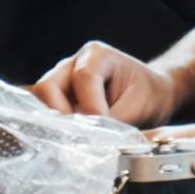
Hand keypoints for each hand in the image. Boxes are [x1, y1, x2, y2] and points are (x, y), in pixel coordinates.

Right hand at [38, 43, 179, 126]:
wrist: (152, 94)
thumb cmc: (149, 95)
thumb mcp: (141, 107)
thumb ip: (114, 120)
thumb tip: (91, 138)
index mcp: (97, 55)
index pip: (83, 77)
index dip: (91, 106)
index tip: (105, 127)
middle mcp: (72, 63)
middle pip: (47, 87)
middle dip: (61, 115)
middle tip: (82, 136)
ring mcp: (61, 80)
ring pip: (42, 101)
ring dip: (58, 122)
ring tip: (81, 138)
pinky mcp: (58, 97)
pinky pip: (46, 112)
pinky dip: (58, 126)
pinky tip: (76, 138)